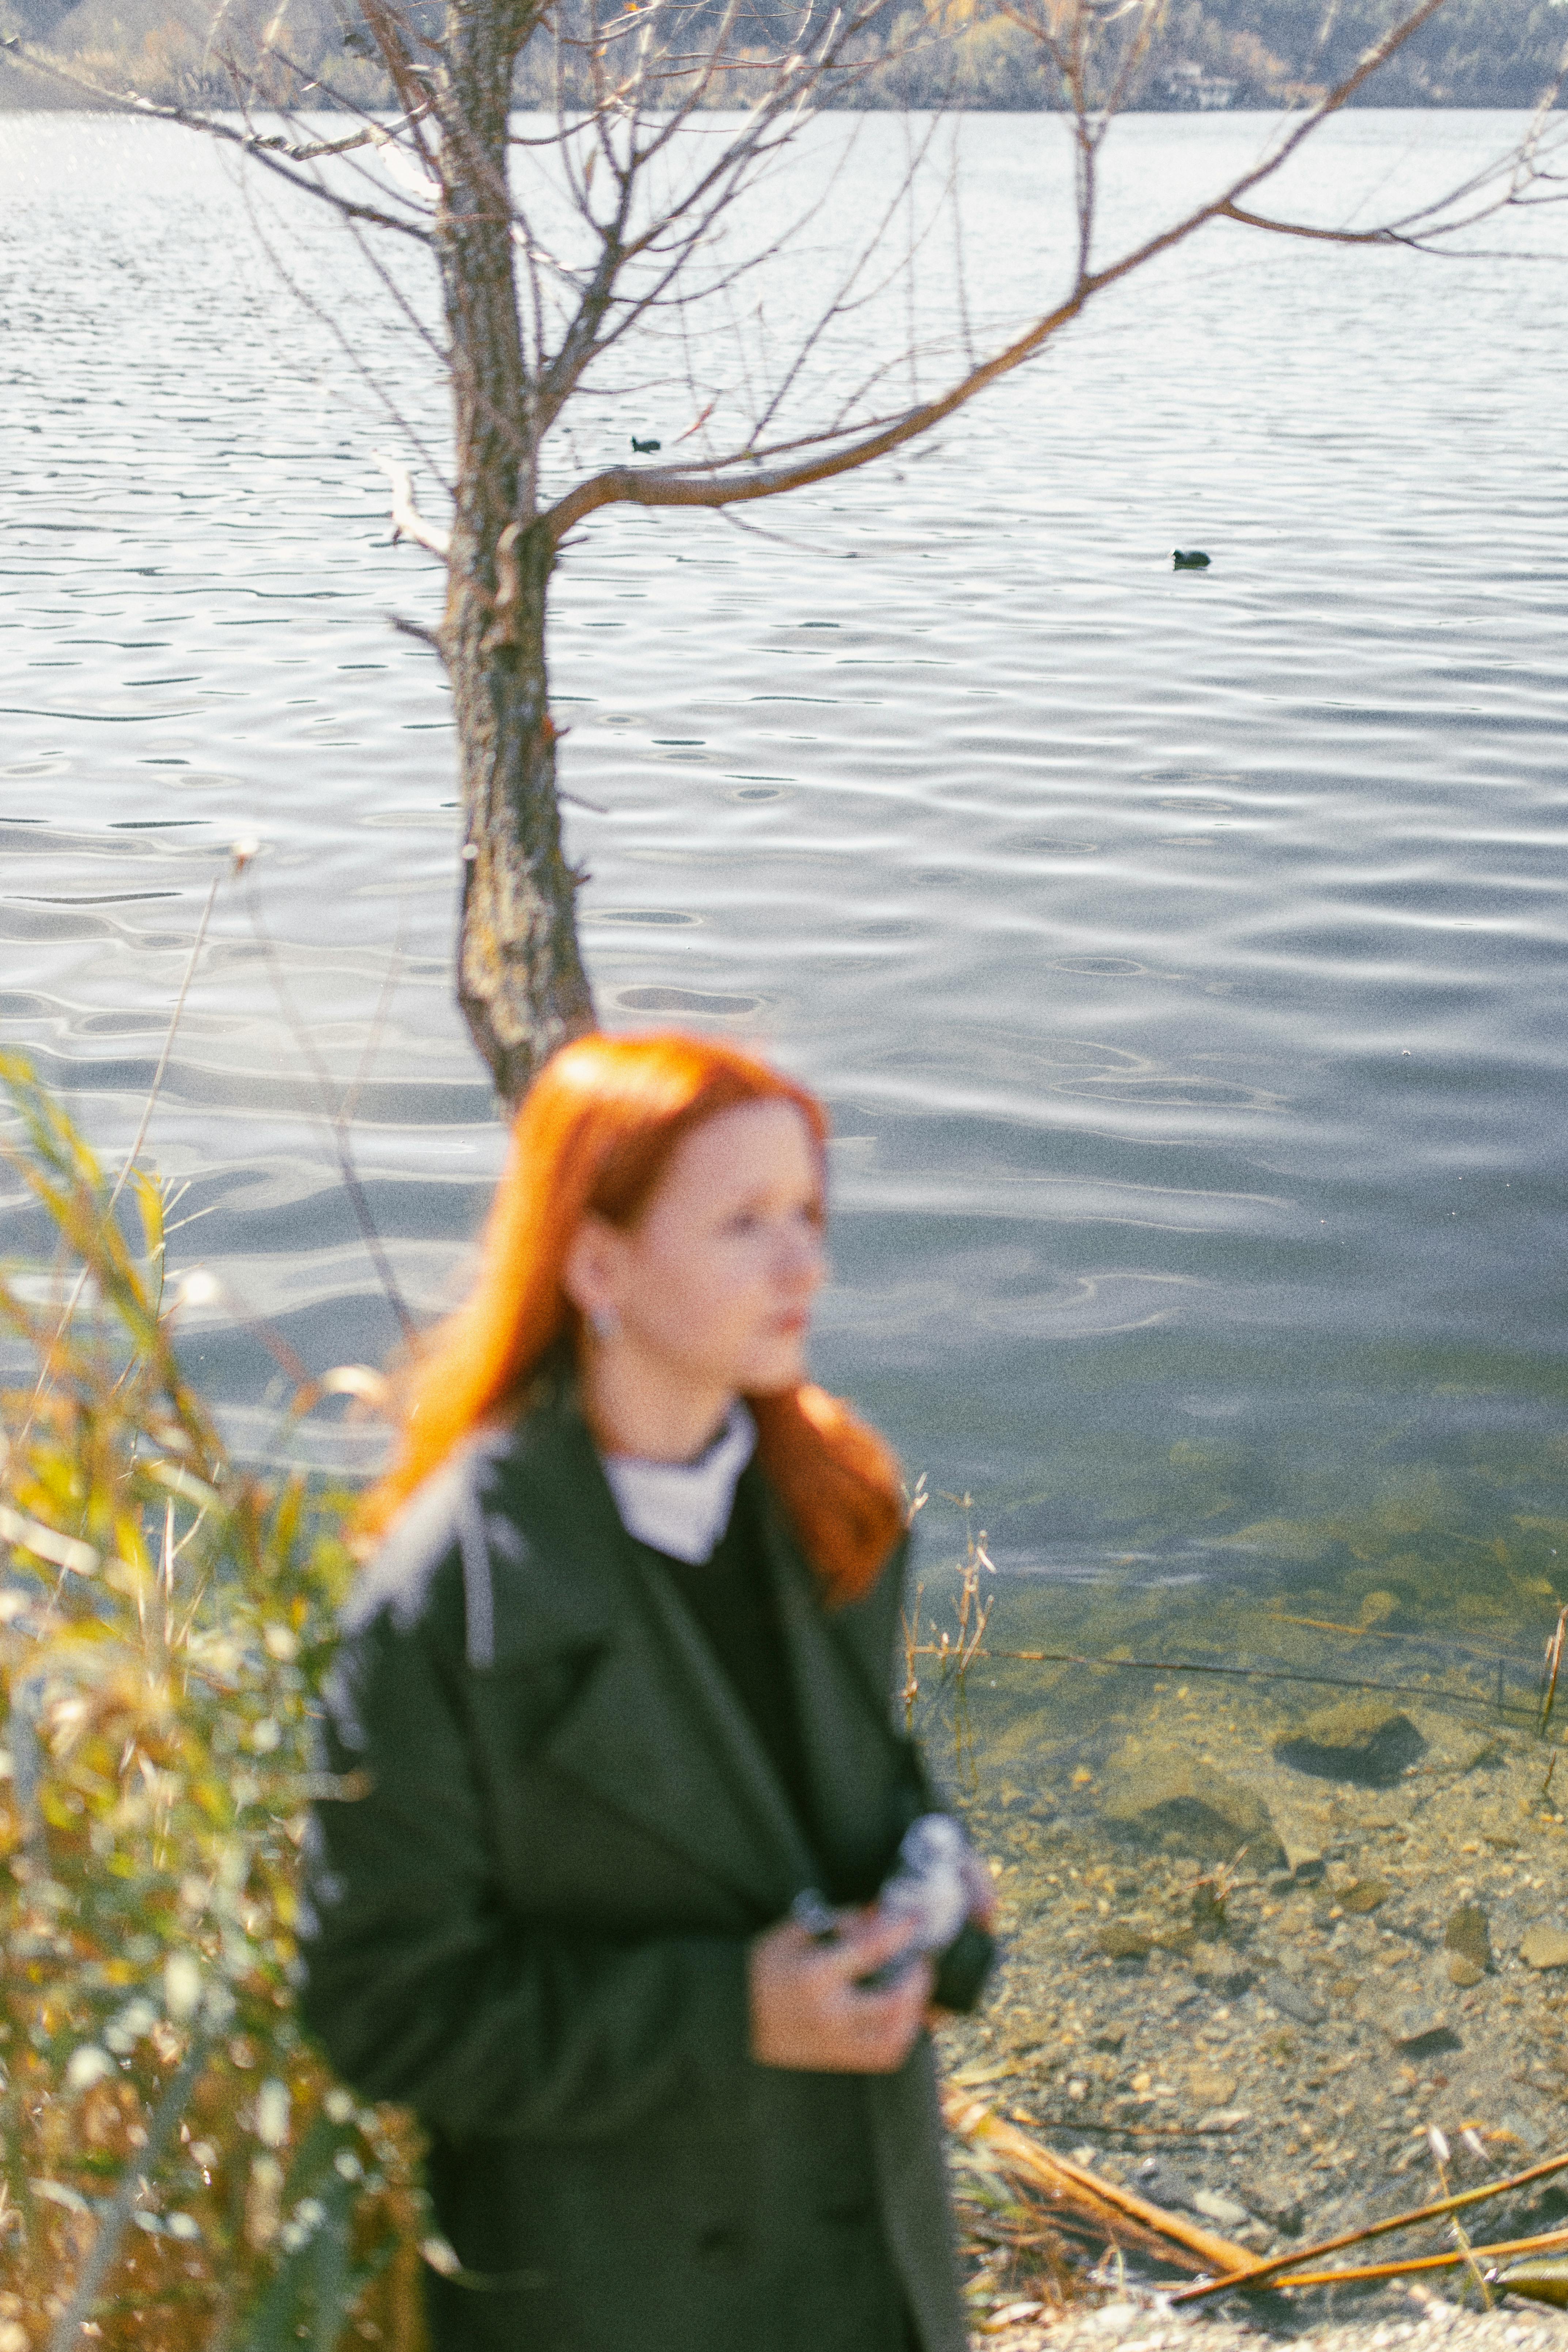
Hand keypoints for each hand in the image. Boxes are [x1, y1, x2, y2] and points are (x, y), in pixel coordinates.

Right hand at [749, 1906, 933, 2072]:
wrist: (733, 2016)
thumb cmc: (763, 1968)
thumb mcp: (794, 1932)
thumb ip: (837, 1921)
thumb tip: (877, 1913)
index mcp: (815, 1975)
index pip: (871, 1950)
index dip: (899, 1932)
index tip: (915, 1920)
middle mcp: (830, 2013)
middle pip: (893, 2002)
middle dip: (917, 1979)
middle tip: (921, 1961)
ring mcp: (834, 2042)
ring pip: (894, 2037)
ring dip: (914, 2011)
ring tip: (915, 1990)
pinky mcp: (834, 2060)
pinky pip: (882, 2057)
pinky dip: (901, 2038)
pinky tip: (903, 2018)